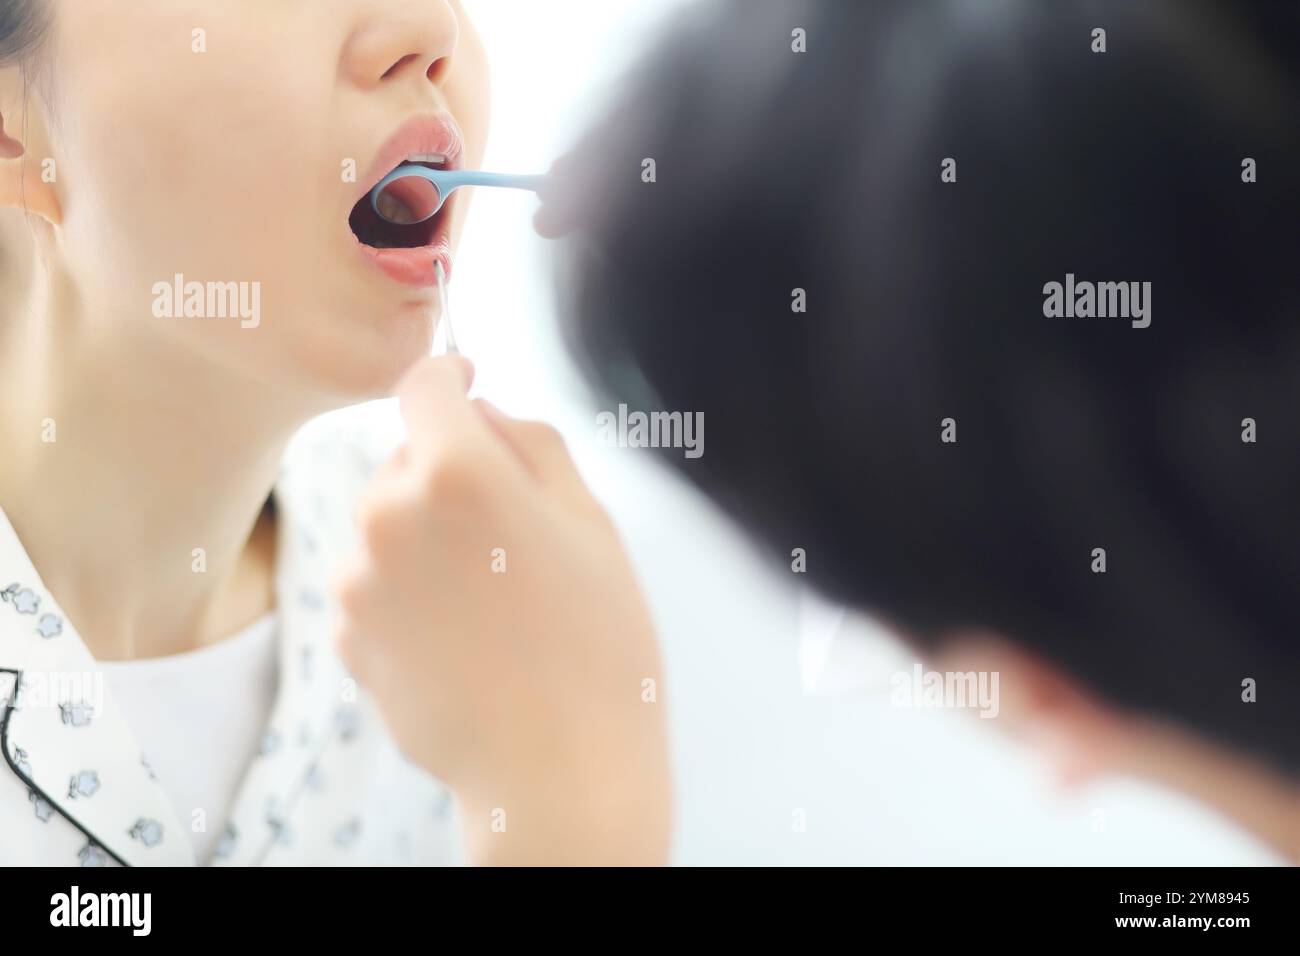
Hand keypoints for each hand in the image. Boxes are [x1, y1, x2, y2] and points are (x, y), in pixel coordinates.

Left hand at [333, 356, 670, 864]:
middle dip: (449, 472)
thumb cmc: (596, 645)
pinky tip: (463, 635)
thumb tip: (482, 409)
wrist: (559, 771)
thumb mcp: (592, 521)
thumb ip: (532, 441)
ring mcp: (357, 580)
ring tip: (493, 598)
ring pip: (388, 522)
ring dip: (427, 535)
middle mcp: (387, 515)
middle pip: (408, 457)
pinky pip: (373, 581)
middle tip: (515, 531)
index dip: (450, 373)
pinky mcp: (346, 635)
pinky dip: (408, 590)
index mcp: (457, 473)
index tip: (468, 378)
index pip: (425, 383)